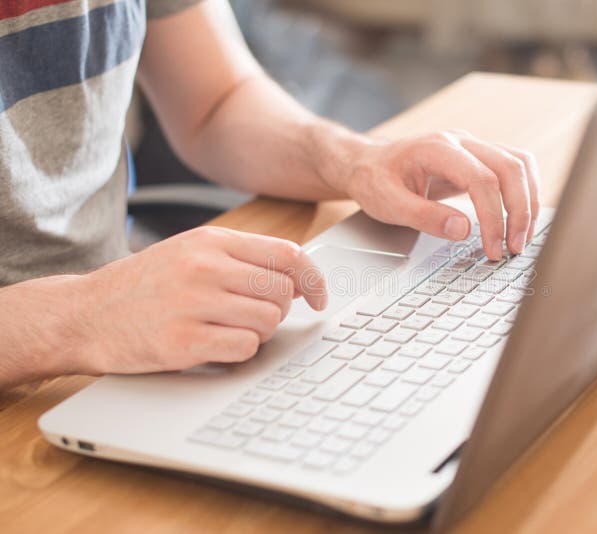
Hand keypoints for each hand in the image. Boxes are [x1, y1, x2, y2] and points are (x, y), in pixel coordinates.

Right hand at [71, 227, 326, 374]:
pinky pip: (245, 349)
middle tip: (254, 316)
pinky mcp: (183, 342)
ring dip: (258, 333)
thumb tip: (298, 274)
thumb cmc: (143, 285)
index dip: (313, 278)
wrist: (82, 314)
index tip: (319, 296)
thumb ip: (239, 257)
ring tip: (227, 329)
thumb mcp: (189, 252)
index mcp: (211, 242)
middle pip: (283, 291)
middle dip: (279, 309)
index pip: (288, 254)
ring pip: (269, 322)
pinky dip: (240, 352)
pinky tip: (214, 346)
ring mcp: (193, 304)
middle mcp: (204, 267)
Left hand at [331, 130, 539, 259]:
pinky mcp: (479, 158)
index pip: (482, 179)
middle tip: (514, 248)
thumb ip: (425, 216)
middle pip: (511, 168)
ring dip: (528, 201)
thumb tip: (463, 230)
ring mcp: (473, 147)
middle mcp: (461, 142)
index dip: (493, 216)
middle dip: (520, 211)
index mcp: (437, 148)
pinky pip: (514, 168)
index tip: (493, 248)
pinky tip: (519, 219)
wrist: (368, 163)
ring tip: (521, 237)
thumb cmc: (375, 180)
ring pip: (520, 164)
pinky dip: (524, 193)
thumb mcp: (388, 203)